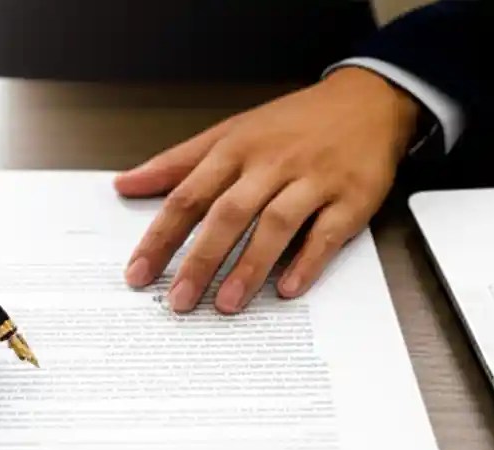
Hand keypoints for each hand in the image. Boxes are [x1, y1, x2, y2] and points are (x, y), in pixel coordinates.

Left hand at [116, 67, 420, 313]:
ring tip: (226, 304)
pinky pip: (328, 233)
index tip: (138, 273)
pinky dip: (308, 261)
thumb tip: (125, 184)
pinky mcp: (352, 197)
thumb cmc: (292, 125)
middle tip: (179, 300)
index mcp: (236, 149)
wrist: (368, 101)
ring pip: (276, 224)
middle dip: (200, 259)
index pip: (189, 196)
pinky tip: (288, 288)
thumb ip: (177, 162)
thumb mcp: (231, 132)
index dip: (160, 236)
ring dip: (250, 266)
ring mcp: (313, 180)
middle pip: (228, 213)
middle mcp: (272, 164)